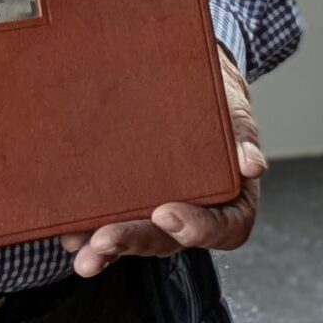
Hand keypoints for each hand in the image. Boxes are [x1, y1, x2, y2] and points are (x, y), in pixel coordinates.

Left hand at [64, 51, 265, 277]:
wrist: (181, 71)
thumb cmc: (214, 88)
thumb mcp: (232, 102)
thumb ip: (242, 132)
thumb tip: (252, 166)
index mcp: (232, 194)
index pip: (225, 228)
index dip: (198, 229)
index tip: (165, 213)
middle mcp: (196, 209)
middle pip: (172, 239)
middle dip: (137, 241)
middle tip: (105, 239)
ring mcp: (161, 208)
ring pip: (139, 238)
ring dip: (108, 249)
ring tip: (79, 250)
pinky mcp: (132, 201)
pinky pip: (114, 223)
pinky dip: (91, 233)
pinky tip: (69, 233)